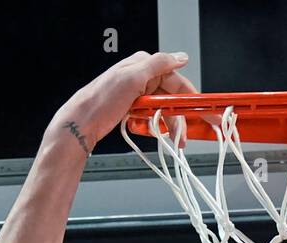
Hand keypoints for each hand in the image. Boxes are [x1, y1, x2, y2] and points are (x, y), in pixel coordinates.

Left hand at [51, 51, 196, 153]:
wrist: (81, 122)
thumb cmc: (101, 100)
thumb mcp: (132, 77)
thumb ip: (159, 64)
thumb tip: (180, 57)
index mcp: (144, 66)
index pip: (177, 80)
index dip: (192, 97)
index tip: (205, 109)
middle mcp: (142, 78)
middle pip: (172, 97)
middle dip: (182, 116)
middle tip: (189, 133)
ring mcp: (137, 94)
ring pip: (164, 109)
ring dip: (172, 125)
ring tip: (176, 139)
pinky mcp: (132, 108)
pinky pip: (153, 116)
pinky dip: (158, 126)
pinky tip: (159, 134)